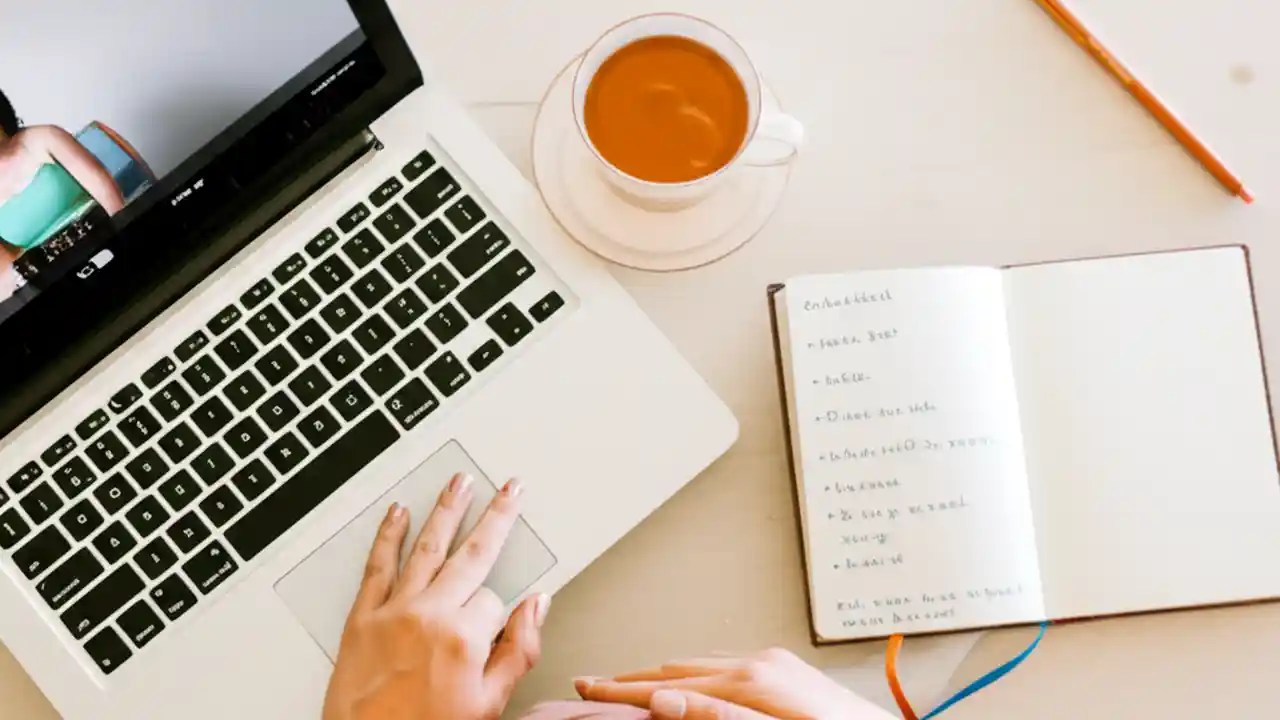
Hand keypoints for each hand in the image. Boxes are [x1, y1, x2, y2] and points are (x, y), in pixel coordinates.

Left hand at [323, 474, 549, 719]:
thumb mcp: (489, 705)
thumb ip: (518, 651)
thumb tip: (537, 608)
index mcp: (464, 638)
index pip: (496, 599)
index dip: (500, 612)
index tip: (495, 624)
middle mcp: (429, 616)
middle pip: (472, 553)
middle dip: (495, 516)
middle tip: (509, 489)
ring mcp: (393, 613)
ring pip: (426, 548)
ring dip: (447, 510)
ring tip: (459, 482)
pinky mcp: (361, 619)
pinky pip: (377, 566)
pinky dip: (388, 536)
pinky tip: (398, 514)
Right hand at [576, 648, 893, 719]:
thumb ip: (715, 718)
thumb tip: (665, 701)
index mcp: (752, 682)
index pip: (669, 685)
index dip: (622, 689)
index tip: (587, 688)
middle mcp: (761, 663)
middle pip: (678, 668)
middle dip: (632, 678)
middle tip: (592, 684)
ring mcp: (775, 662)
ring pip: (700, 664)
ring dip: (661, 674)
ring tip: (628, 684)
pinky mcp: (787, 669)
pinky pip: (725, 665)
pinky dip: (694, 674)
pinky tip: (687, 683)